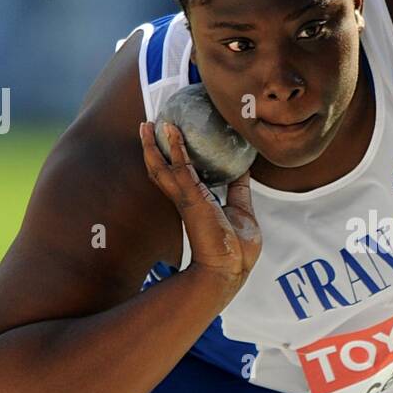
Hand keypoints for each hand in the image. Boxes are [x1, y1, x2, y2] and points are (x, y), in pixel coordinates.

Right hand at [139, 121, 261, 290]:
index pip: (177, 176)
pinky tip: (171, 131)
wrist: (230, 268)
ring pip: (162, 167)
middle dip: (153, 148)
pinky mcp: (191, 198)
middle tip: (148, 127)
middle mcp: (186, 199)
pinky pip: (179, 167)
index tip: (169, 138)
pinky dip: (174, 148)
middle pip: (162, 169)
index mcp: (196, 203)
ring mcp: (186, 199)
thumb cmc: (237, 248)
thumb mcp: (240, 208)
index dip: (171, 157)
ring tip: (148, 124)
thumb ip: (238, 187)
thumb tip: (244, 167)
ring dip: (154, 144)